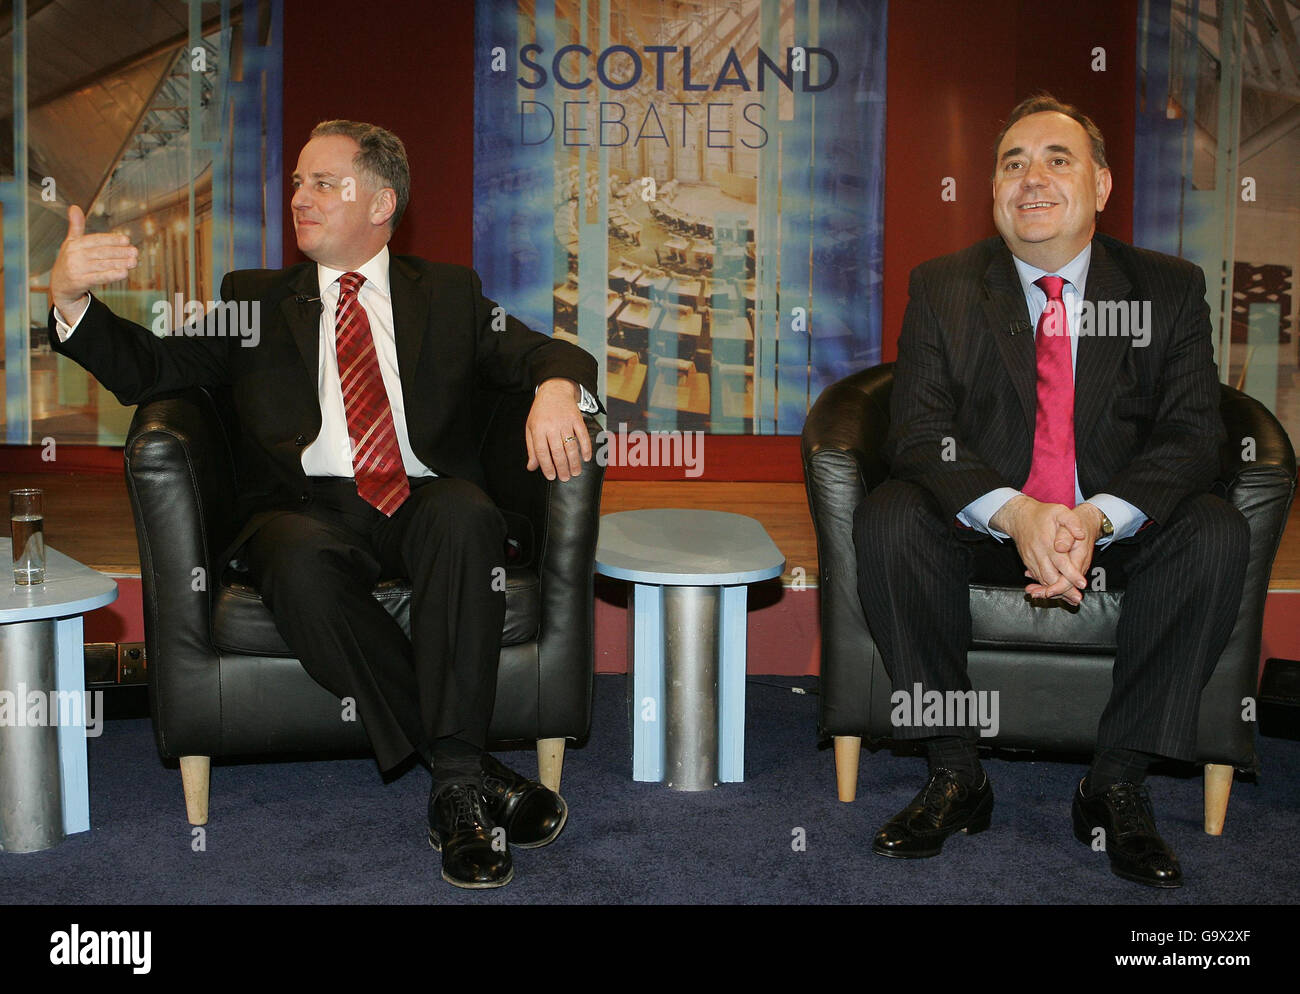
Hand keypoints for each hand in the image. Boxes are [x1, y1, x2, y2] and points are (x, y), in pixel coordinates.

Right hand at [49, 206, 138, 323]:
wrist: (59, 285)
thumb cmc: (69, 261)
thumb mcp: (70, 242)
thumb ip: (76, 227)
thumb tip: (74, 207)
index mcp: (74, 244)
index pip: (95, 240)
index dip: (111, 240)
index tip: (126, 240)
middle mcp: (74, 256)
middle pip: (101, 253)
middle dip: (119, 252)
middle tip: (135, 252)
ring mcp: (76, 269)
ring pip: (102, 265)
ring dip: (120, 263)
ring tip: (134, 262)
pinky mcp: (79, 282)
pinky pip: (98, 278)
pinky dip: (112, 275)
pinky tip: (124, 273)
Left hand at [525, 379, 590, 480]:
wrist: (554, 391)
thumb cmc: (540, 412)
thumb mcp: (531, 428)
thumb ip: (532, 448)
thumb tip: (532, 467)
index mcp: (538, 428)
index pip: (542, 451)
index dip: (546, 466)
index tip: (551, 476)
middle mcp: (552, 426)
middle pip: (557, 451)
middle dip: (562, 468)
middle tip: (565, 478)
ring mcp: (565, 422)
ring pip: (571, 446)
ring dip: (574, 462)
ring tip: (575, 472)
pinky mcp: (577, 419)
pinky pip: (583, 436)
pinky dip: (586, 448)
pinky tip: (586, 458)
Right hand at [991, 494, 1089, 604]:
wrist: (1019, 517)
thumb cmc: (1042, 514)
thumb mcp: (1060, 511)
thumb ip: (1072, 522)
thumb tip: (1081, 535)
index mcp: (1048, 543)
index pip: (1061, 562)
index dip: (1071, 574)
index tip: (1082, 583)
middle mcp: (1038, 554)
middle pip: (1050, 577)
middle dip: (1064, 590)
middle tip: (1077, 598)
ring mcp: (1031, 559)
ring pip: (1043, 580)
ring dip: (1056, 591)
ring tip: (1070, 599)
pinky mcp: (1028, 562)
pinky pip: (1037, 577)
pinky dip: (1047, 587)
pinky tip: (1056, 592)